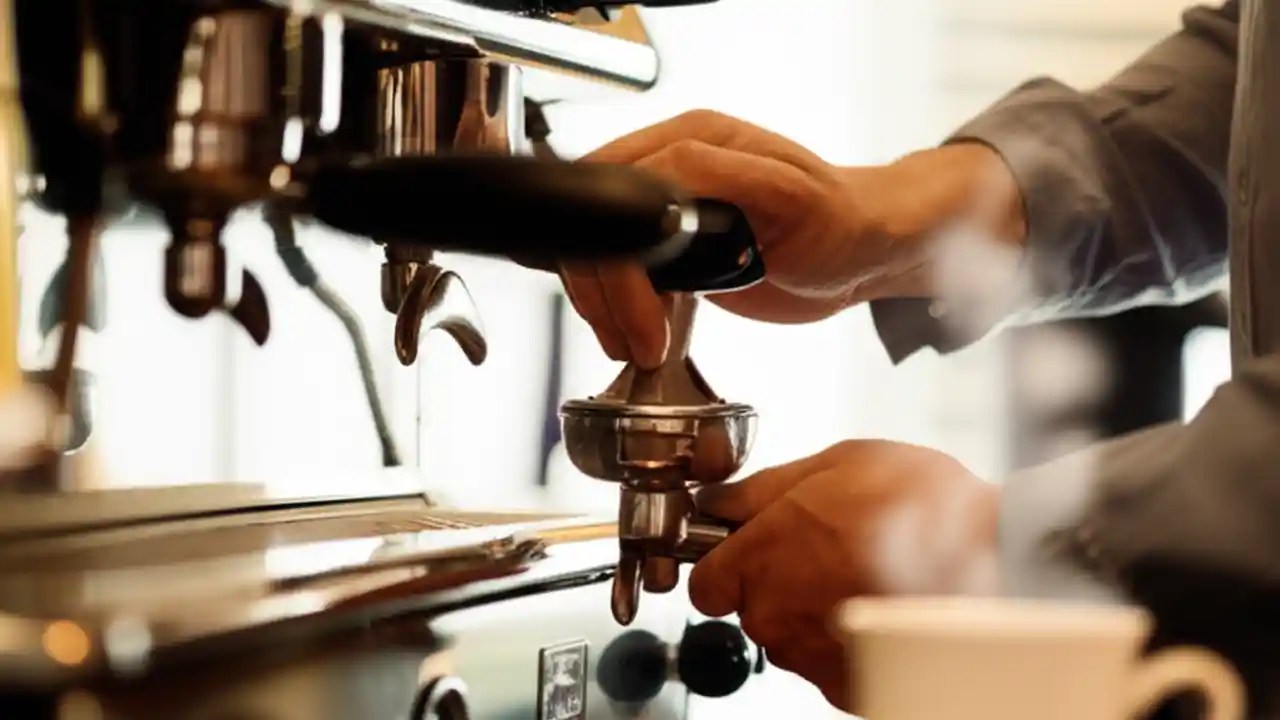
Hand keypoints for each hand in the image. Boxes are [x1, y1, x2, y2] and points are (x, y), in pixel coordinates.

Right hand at [561, 110, 1024, 367]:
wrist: (864, 254)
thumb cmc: (843, 222)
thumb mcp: (788, 192)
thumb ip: (720, 176)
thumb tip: (662, 178)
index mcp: (693, 141)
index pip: (614, 189)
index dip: (613, 256)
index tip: (639, 311)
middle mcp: (672, 170)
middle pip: (595, 224)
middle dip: (602, 290)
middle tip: (635, 341)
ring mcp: (669, 213)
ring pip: (599, 254)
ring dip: (606, 306)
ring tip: (638, 346)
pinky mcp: (673, 250)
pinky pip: (622, 276)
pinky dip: (622, 310)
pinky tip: (645, 335)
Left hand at [688, 440, 999, 707]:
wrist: (998, 562)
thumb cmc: (924, 509)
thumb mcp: (838, 463)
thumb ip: (766, 487)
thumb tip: (722, 501)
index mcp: (762, 556)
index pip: (705, 583)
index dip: (725, 566)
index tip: (745, 553)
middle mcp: (777, 614)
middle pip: (752, 610)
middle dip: (779, 584)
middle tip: (828, 552)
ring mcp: (812, 656)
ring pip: (792, 638)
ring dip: (816, 612)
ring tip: (866, 576)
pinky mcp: (850, 686)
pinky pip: (832, 662)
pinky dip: (851, 640)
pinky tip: (883, 606)